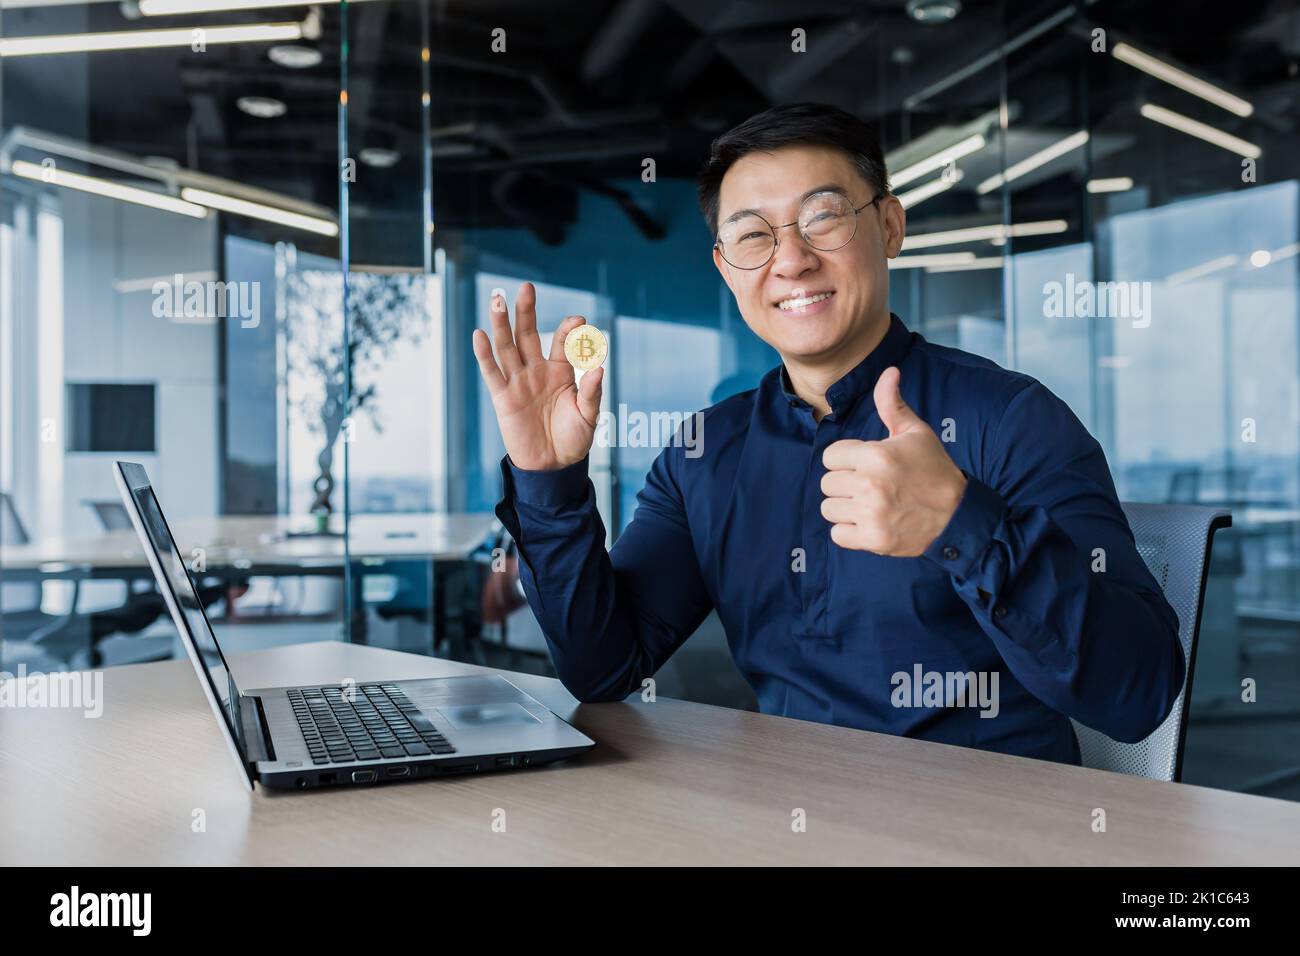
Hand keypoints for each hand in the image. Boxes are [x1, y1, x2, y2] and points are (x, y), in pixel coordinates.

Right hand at [472, 282, 602, 471]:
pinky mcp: (503, 398)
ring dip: (502, 324)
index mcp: (561, 371)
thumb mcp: (588, 416)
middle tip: (526, 287)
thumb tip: (599, 368)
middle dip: (527, 311)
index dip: (569, 330)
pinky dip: (484, 355)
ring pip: (508, 347)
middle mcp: (537, 371)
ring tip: (497, 300)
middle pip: (528, 335)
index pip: (562, 342)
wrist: (552, 466)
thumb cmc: (573, 439)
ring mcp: (518, 382)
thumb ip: (592, 392)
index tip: (579, 321)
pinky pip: (492, 373)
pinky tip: (479, 334)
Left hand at [820, 366, 966, 556]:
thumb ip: (892, 404)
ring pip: (829, 508)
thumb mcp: (916, 433)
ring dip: (844, 508)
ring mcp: (871, 514)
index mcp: (876, 455)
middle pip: (827, 482)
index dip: (846, 459)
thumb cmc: (934, 470)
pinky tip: (868, 522)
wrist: (957, 514)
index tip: (865, 464)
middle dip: (844, 483)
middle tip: (869, 486)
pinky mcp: (873, 539)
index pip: (830, 456)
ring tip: (868, 504)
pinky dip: (848, 531)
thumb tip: (889, 372)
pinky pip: (837, 534)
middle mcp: (870, 484)